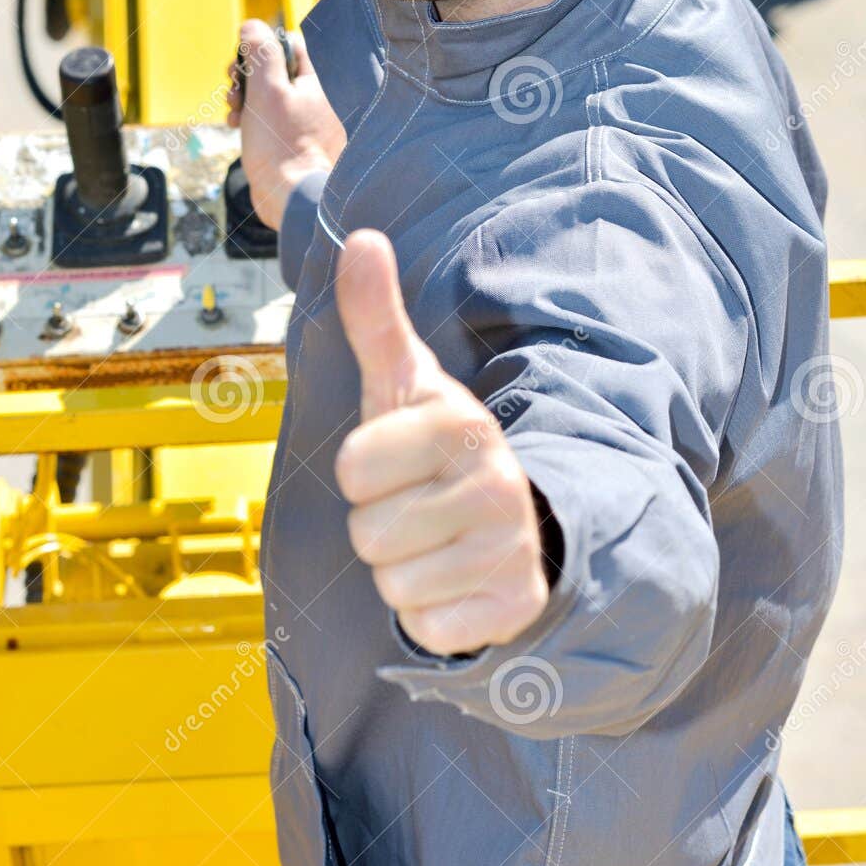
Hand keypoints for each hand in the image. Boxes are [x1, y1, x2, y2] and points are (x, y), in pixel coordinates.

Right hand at [226, 19, 345, 230]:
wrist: (290, 197)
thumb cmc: (280, 145)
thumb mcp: (266, 90)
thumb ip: (260, 53)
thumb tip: (252, 26)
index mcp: (322, 82)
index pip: (291, 44)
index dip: (262, 48)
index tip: (242, 63)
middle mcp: (321, 98)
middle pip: (278, 68)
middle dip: (248, 75)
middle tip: (231, 86)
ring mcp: (309, 120)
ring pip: (270, 93)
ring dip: (245, 96)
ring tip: (232, 110)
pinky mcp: (296, 139)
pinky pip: (272, 116)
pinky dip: (252, 116)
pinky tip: (236, 126)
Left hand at [334, 229, 549, 655]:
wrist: (514, 522)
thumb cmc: (435, 449)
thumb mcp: (403, 383)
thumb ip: (374, 316)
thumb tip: (360, 238)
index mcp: (462, 424)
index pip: (351, 469)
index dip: (360, 470)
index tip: (396, 460)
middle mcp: (497, 483)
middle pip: (366, 533)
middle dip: (379, 525)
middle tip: (417, 506)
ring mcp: (509, 549)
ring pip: (392, 583)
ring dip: (402, 570)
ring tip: (435, 541)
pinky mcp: (513, 607)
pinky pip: (426, 627)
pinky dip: (430, 614)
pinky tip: (455, 581)